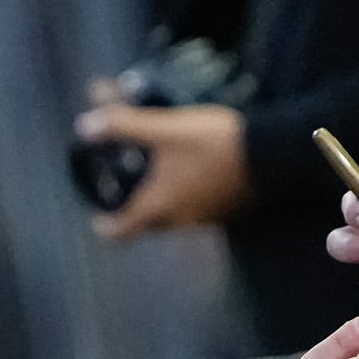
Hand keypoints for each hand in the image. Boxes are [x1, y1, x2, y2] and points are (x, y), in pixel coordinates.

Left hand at [75, 102, 249, 238]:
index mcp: (158, 208)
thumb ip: (124, 126)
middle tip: (129, 180)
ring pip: (173, 213)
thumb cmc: (213, 144)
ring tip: (161, 168)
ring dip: (163, 196)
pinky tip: (192, 168)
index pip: (120, 232)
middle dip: (135, 204)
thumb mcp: (165, 129)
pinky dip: (186, 192)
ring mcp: (206, 218)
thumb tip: (84, 126)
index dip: (105, 227)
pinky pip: (196, 206)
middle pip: (147, 222)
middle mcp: (179, 222)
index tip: (98, 217)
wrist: (273, 154)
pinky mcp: (227, 209)